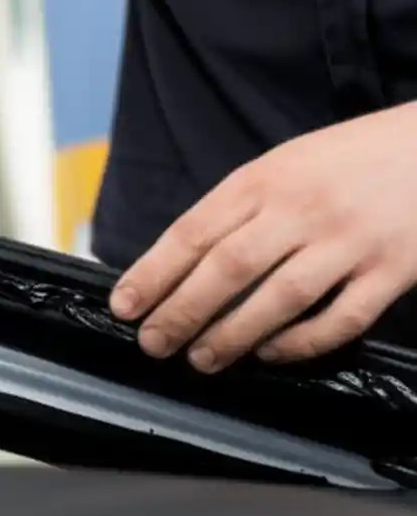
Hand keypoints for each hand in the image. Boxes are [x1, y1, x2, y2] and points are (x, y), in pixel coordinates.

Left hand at [109, 103, 416, 372]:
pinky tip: (270, 355)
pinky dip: (300, 343)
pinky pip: (341, 319)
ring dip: (232, 335)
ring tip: (201, 358)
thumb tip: (183, 258)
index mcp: (267, 178)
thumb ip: (241, 205)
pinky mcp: (394, 270)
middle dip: (182, 311)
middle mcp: (303, 209)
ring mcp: (350, 241)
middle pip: (228, 268)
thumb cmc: (354, 157)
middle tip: (154, 343)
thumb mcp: (288, 162)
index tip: (125, 305)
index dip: (154, 272)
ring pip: (279, 299)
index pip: (195, 231)